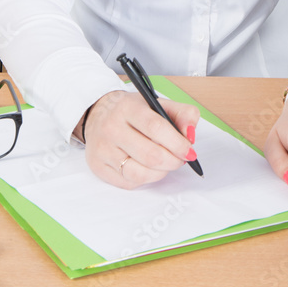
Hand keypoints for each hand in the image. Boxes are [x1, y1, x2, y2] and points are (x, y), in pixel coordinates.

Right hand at [78, 90, 200, 189]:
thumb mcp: (156, 103)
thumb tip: (191, 135)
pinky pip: (129, 183)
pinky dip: (145, 178)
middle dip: (173, 161)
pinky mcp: (98, 167)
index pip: (156, 128)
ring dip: (161, 173)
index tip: (189, 151)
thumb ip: (182, 114)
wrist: (97, 114)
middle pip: (150, 155)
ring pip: (140, 173)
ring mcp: (103, 150)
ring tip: (166, 164)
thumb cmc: (131, 111)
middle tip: (181, 159)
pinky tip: (147, 167)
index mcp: (127, 108)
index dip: (177, 143)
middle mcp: (111, 128)